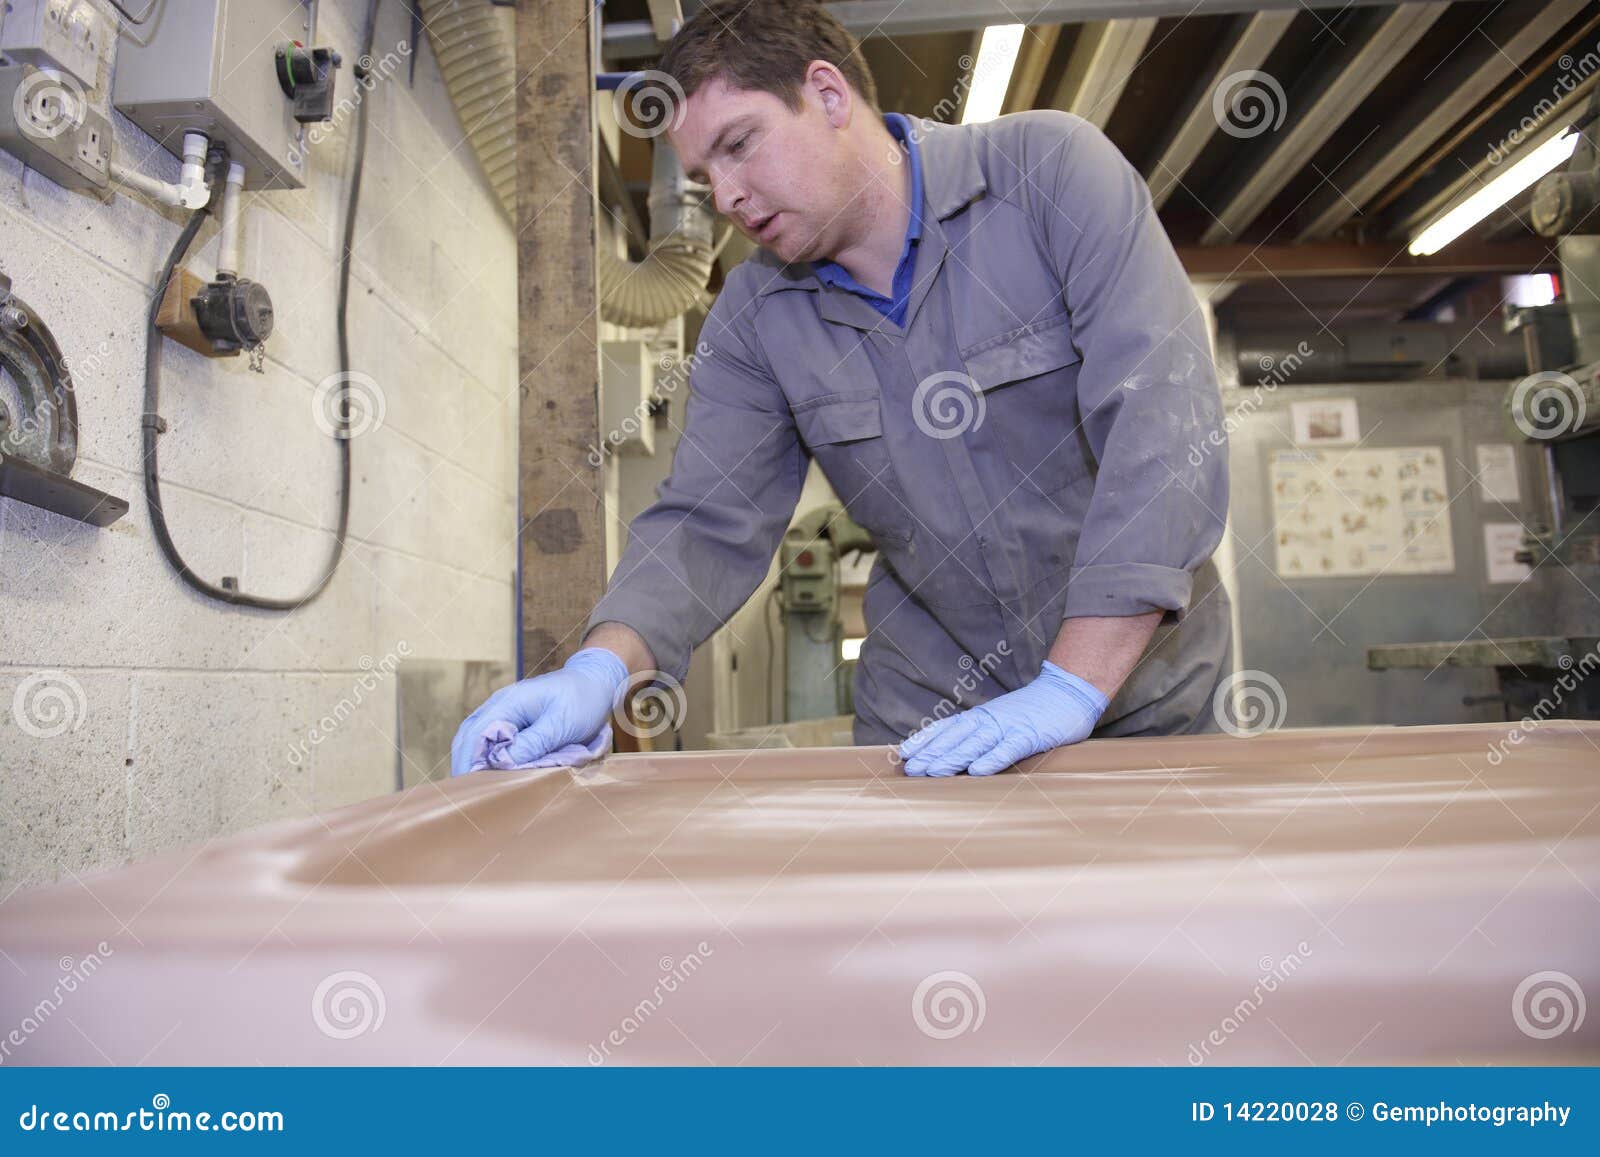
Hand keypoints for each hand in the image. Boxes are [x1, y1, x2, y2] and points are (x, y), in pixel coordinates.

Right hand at [450, 648, 629, 775]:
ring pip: (476, 738)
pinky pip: (492, 739)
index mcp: (509, 702)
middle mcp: (500, 705)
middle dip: (466, 763)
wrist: (596, 682)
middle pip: (469, 736)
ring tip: (475, 787)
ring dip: (474, 760)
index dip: (470, 760)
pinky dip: (488, 756)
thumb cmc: (583, 699)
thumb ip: (533, 743)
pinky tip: (491, 773)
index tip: (470, 787)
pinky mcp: (514, 720)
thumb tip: (502, 763)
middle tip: (468, 794)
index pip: (476, 733)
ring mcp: (505, 711)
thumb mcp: (561, 724)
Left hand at [898, 661, 1107, 776]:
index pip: (947, 728)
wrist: (1068, 691)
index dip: (926, 740)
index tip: (904, 754)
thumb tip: (956, 753)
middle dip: (932, 753)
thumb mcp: (1000, 719)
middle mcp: (990, 720)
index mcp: (981, 717)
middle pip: (956, 737)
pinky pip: (1009, 748)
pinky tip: (976, 771)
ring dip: (953, 757)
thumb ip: (980, 733)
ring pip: (976, 743)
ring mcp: (1009, 727)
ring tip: (933, 772)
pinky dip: (992, 759)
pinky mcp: (1031, 735)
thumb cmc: (1032, 711)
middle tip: (911, 769)